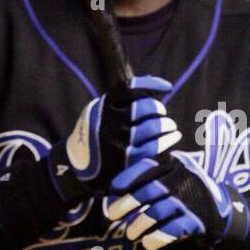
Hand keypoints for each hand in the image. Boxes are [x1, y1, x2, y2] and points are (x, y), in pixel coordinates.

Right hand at [48, 76, 179, 198]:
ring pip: (153, 126)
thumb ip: (121, 101)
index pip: (131, 88)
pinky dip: (167, 140)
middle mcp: (110, 121)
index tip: (168, 87)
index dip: (153, 84)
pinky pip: (153, 147)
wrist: (75, 165)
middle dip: (159, 109)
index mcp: (103, 106)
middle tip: (162, 114)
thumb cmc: (96, 134)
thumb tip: (158, 88)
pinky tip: (173, 137)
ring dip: (167, 124)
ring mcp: (118, 140)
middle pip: (146, 107)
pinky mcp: (126, 159)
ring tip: (171, 127)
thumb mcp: (99, 112)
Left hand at [103, 150, 249, 249]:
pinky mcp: (196, 221)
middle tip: (112, 215)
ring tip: (130, 234)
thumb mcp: (173, 176)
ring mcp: (190, 201)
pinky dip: (156, 238)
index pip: (146, 166)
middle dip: (126, 204)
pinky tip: (147, 244)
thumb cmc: (186, 193)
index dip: (127, 177)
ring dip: (139, 224)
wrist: (222, 210)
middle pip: (149, 191)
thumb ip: (148, 181)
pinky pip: (171, 230)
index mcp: (175, 165)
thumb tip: (111, 197)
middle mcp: (183, 179)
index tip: (112, 190)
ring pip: (157, 212)